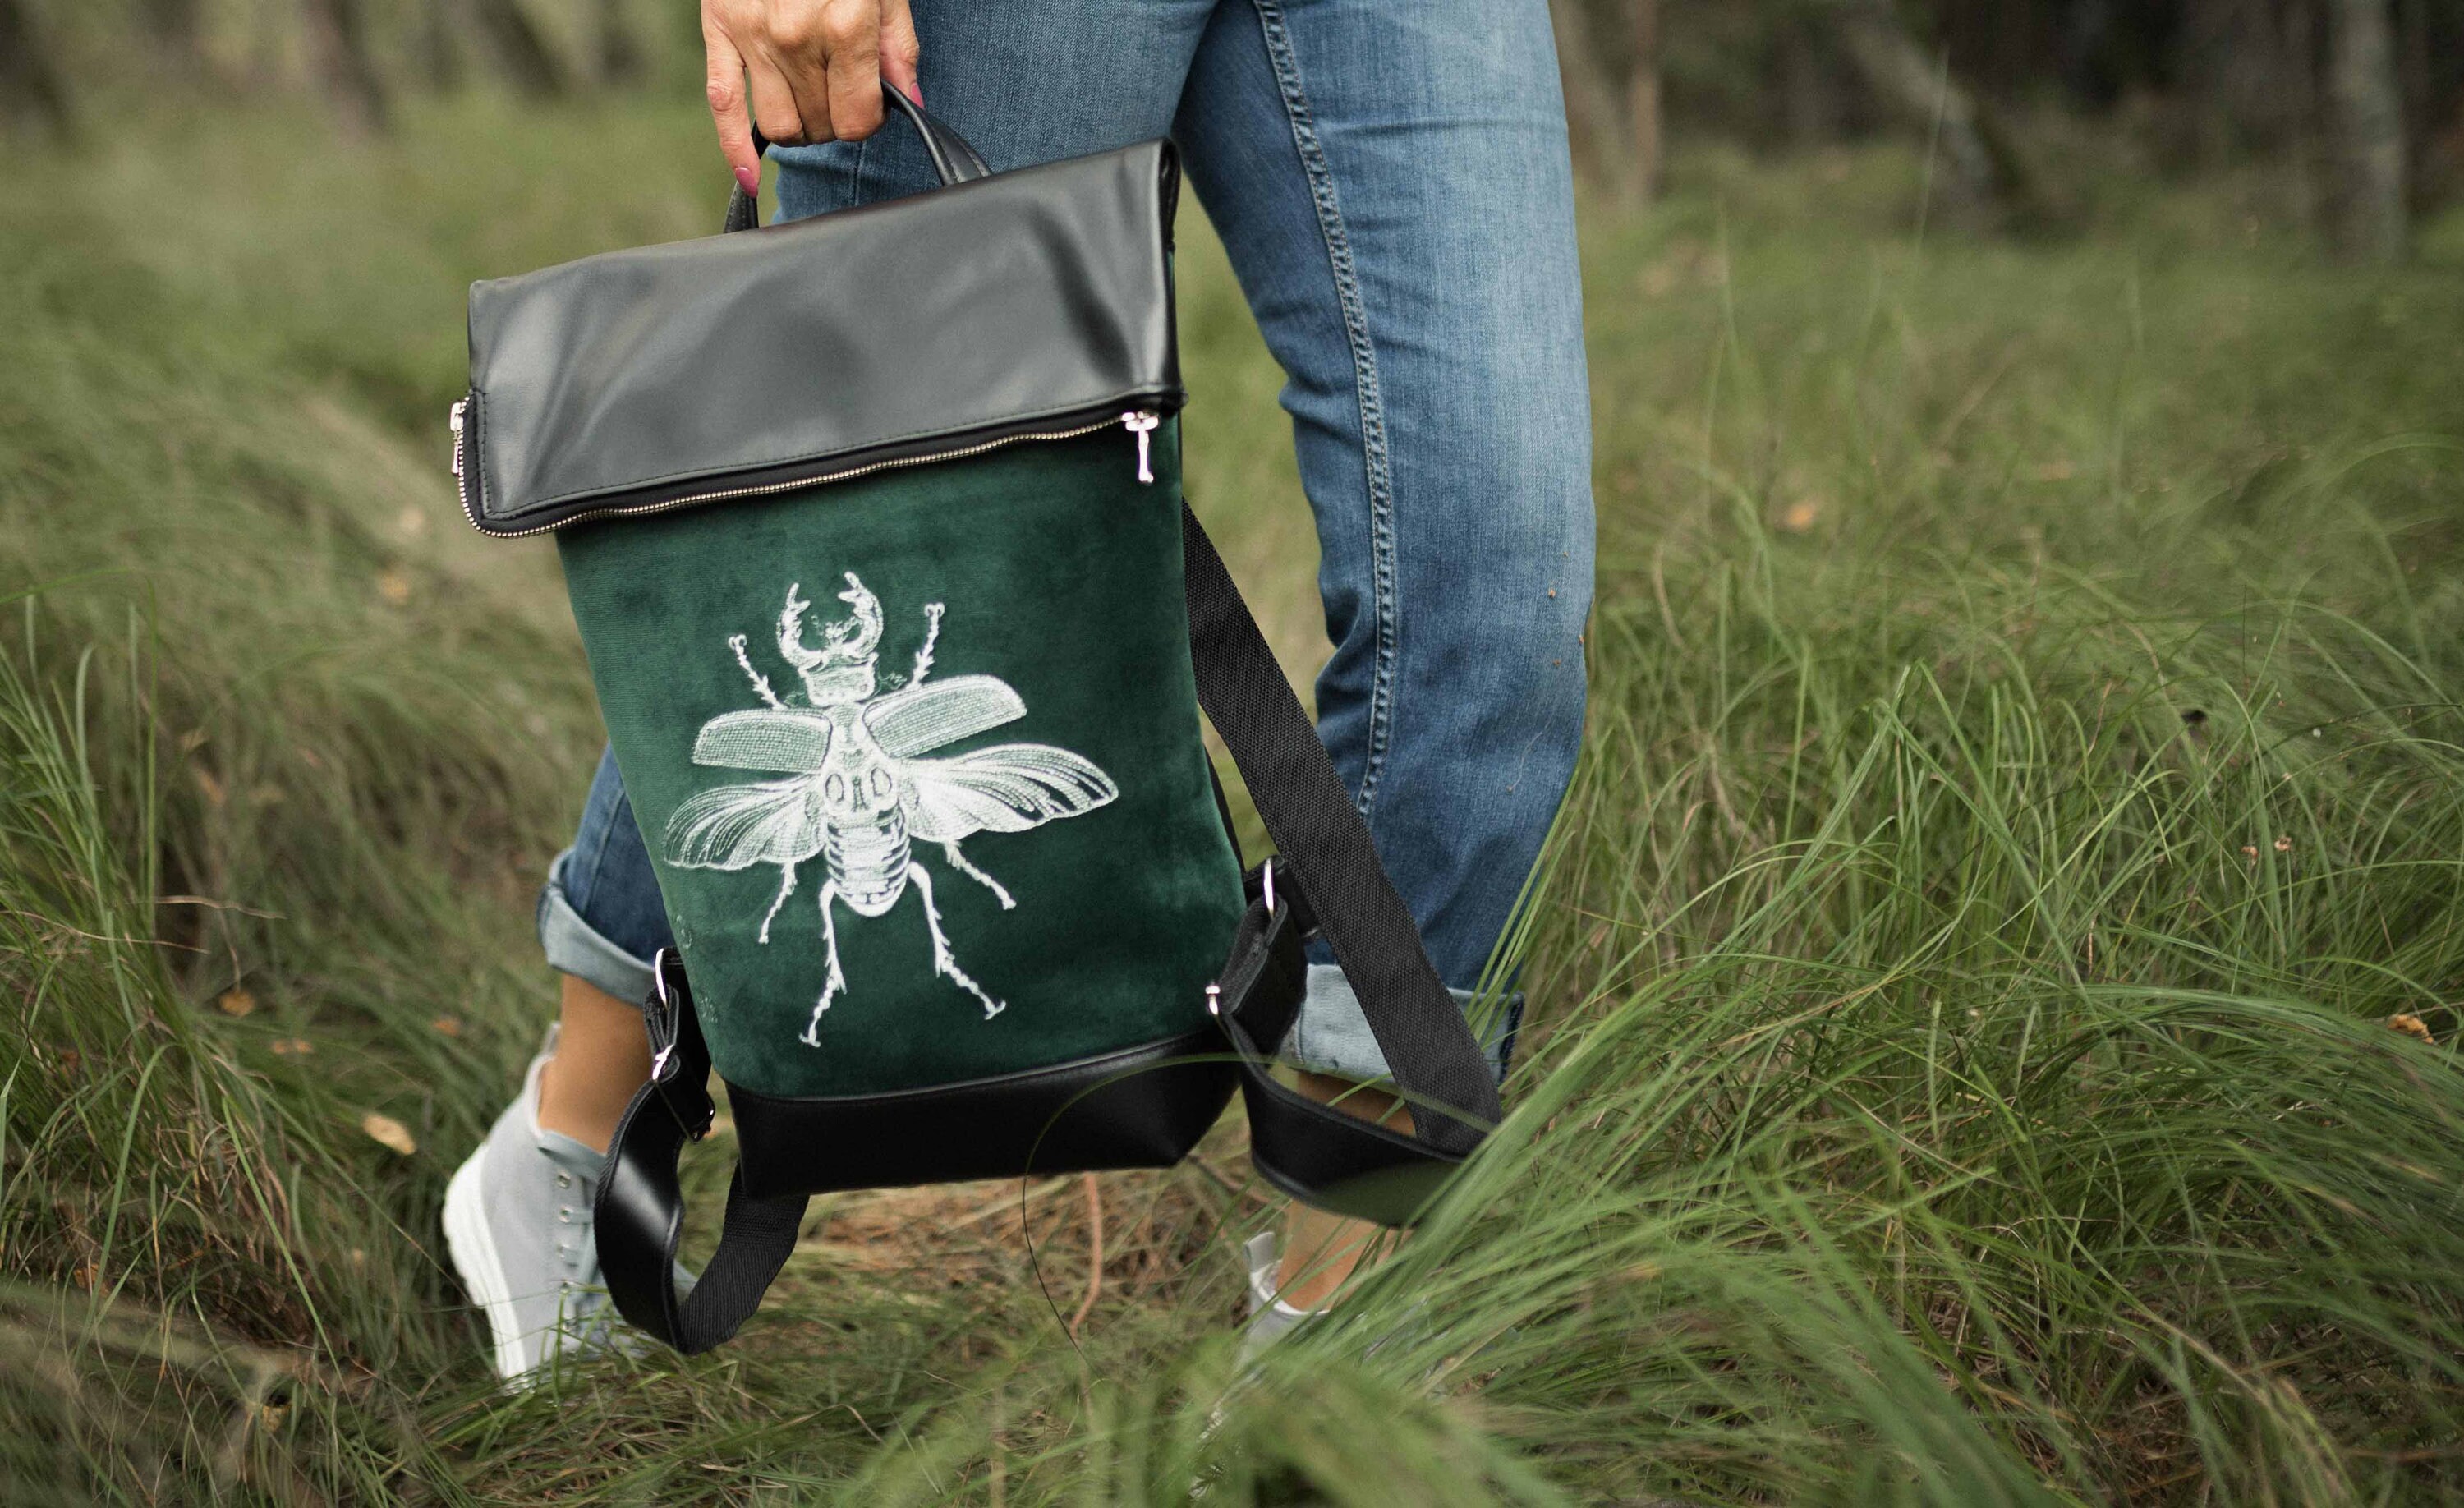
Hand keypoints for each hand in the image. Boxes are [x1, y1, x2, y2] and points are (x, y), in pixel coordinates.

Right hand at [702, 0, 921, 195]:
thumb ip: (898, 45)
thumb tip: (913, 102)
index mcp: (845, 26)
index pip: (858, 119)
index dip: (869, 121)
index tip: (870, 106)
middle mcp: (797, 38)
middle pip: (821, 127)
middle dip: (836, 122)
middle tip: (841, 96)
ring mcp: (755, 37)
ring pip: (780, 127)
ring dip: (800, 128)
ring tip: (810, 103)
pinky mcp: (721, 30)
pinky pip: (723, 105)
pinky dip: (735, 148)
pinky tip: (749, 174)